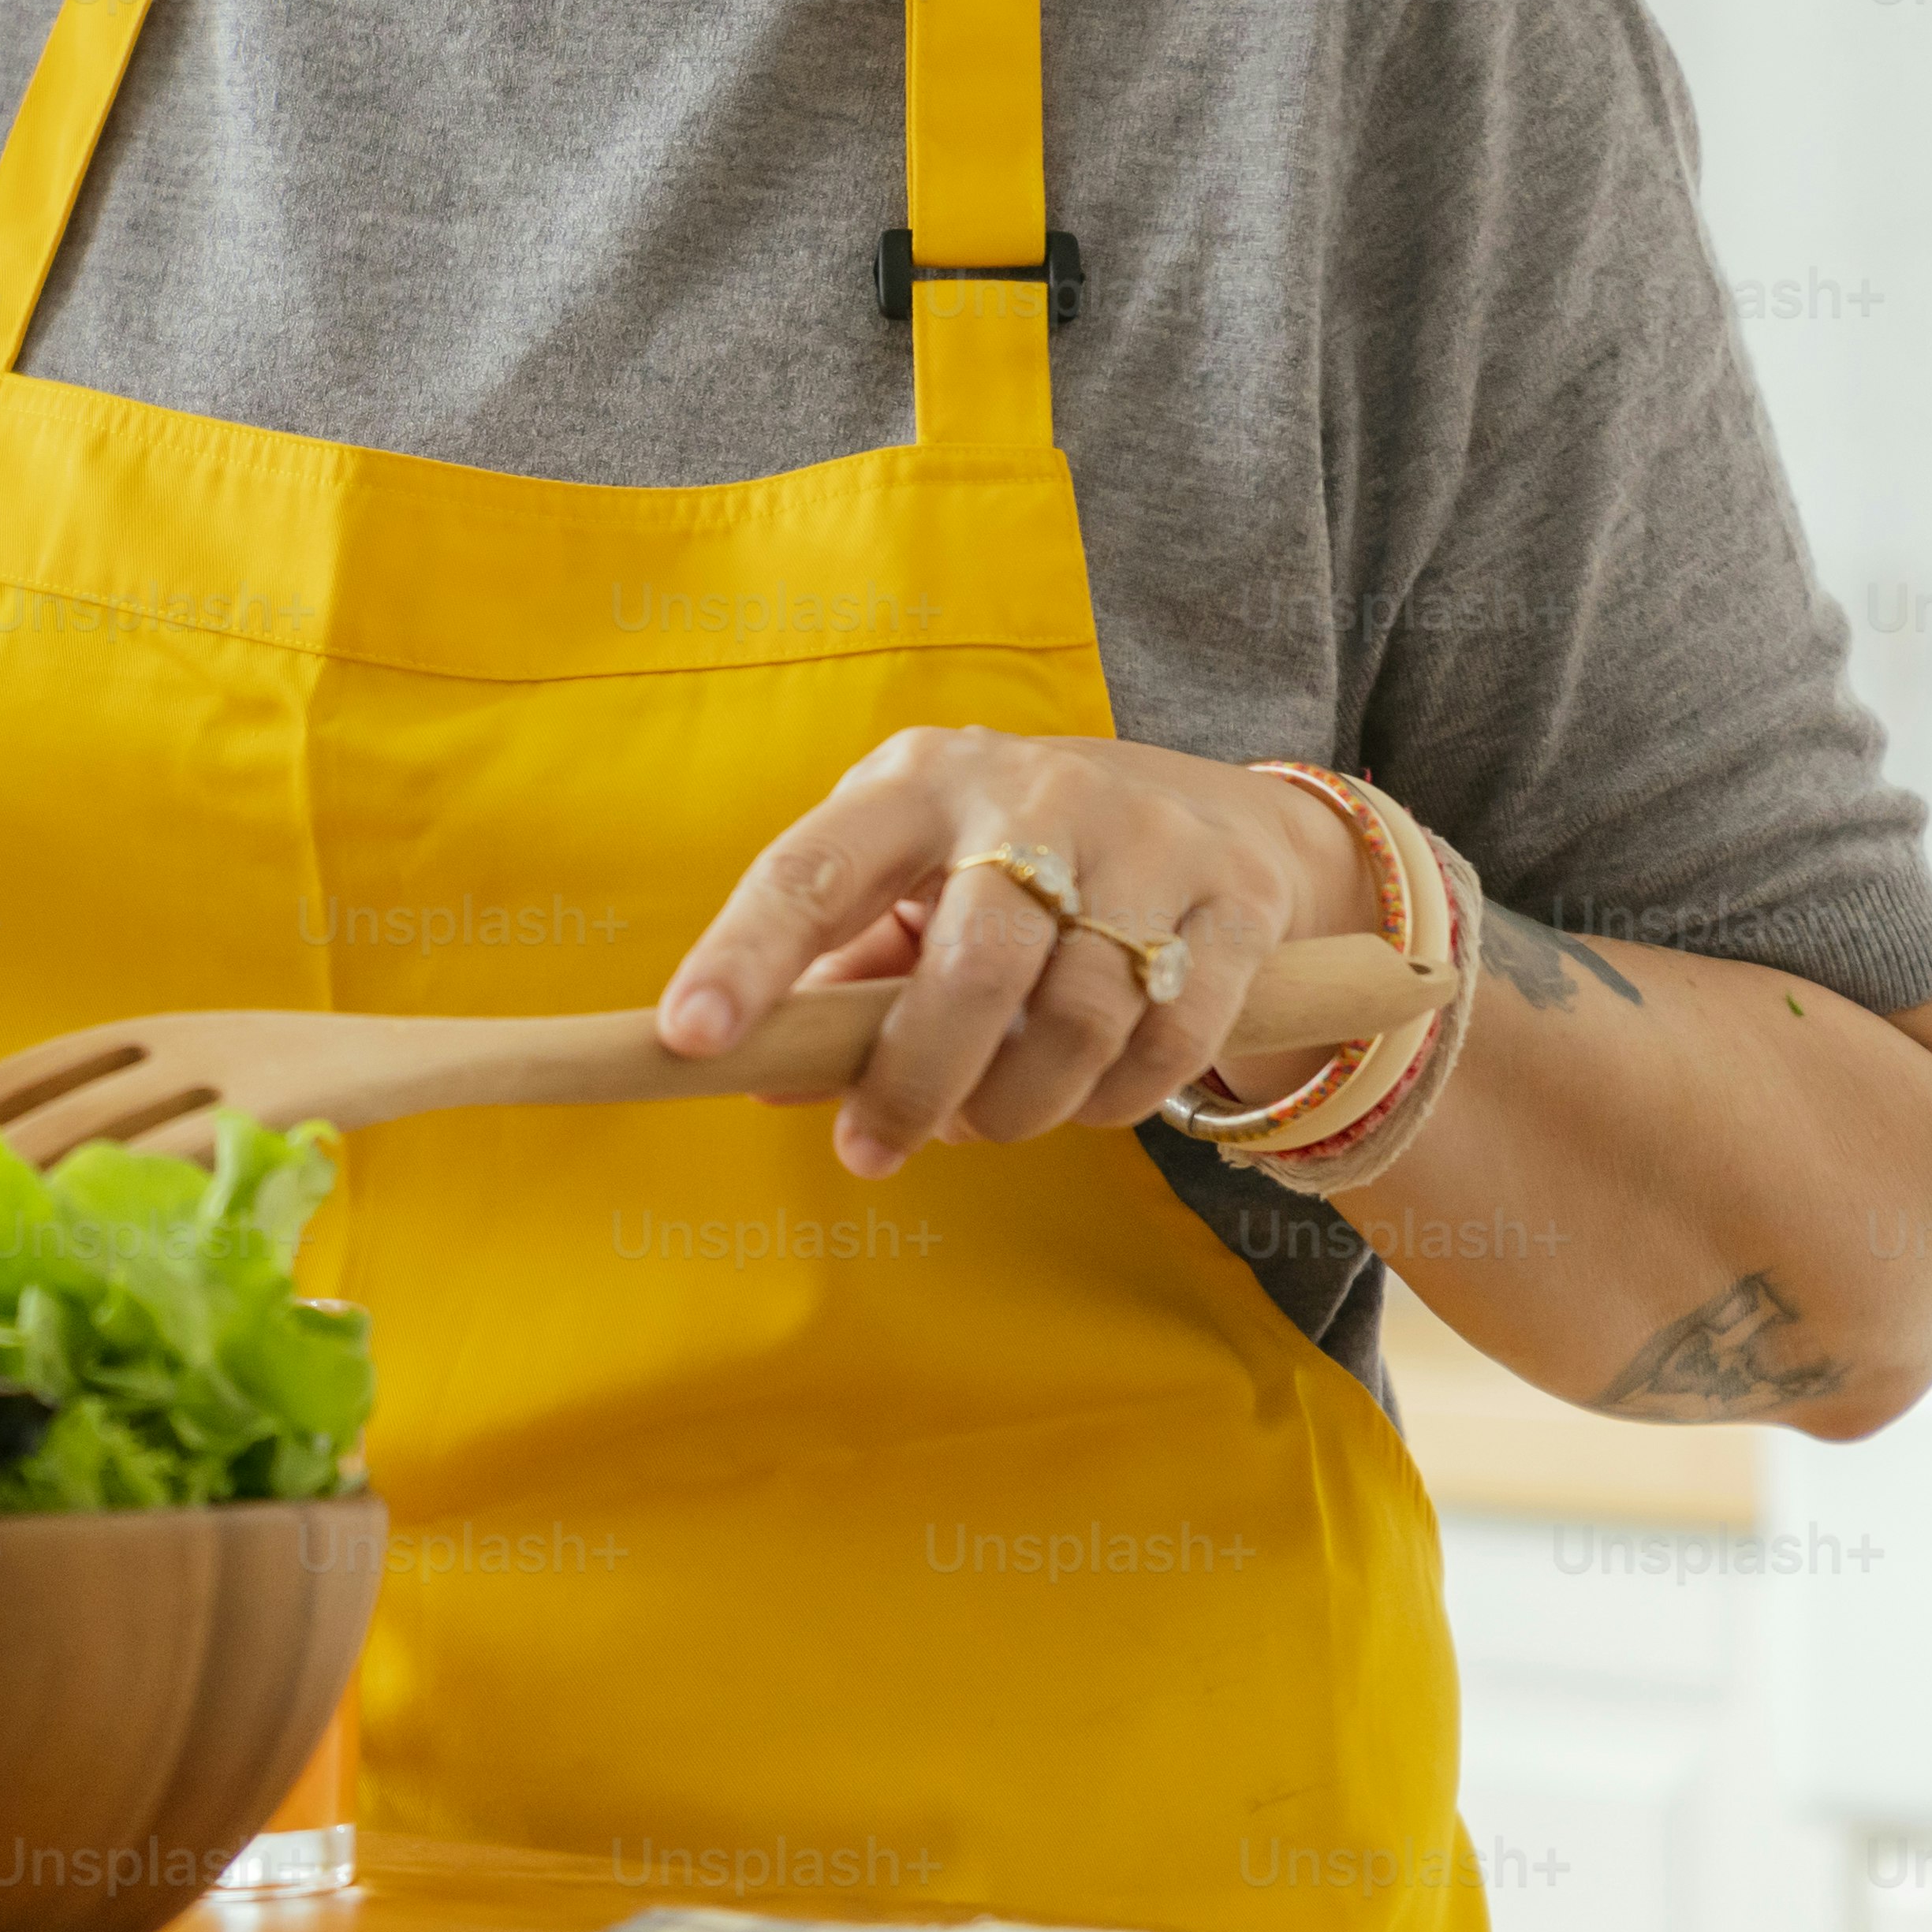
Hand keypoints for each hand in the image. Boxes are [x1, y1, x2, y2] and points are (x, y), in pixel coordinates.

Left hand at [656, 729, 1379, 1177]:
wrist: (1215, 809)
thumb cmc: (1016, 857)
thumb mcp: (918, 875)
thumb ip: (845, 966)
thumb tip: (758, 1069)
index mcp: (919, 781)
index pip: (811, 869)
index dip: (746, 955)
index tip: (693, 1040)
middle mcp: (1032, 792)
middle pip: (968, 969)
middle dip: (915, 1085)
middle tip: (876, 1150)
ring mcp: (1147, 838)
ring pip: (1075, 1019)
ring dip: (1019, 1107)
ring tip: (991, 1120)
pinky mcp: (1238, 897)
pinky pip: (1168, 1041)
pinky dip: (1115, 1100)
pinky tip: (1086, 1100)